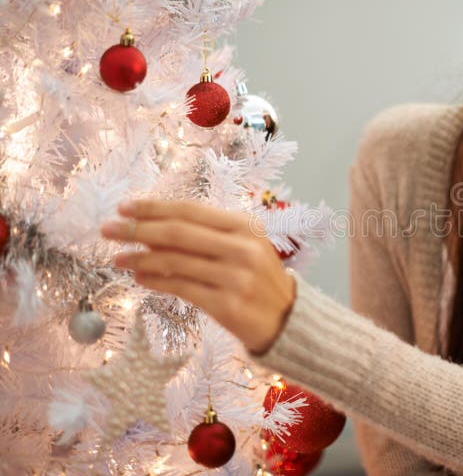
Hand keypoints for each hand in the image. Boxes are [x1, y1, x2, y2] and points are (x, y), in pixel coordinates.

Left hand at [100, 199, 295, 353]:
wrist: (287, 320)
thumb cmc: (259, 279)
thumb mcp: (244, 247)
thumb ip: (207, 235)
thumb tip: (152, 227)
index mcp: (245, 227)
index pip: (191, 210)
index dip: (153, 207)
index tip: (123, 208)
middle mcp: (242, 249)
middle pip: (178, 233)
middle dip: (138, 229)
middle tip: (109, 229)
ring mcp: (236, 278)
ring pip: (175, 262)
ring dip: (140, 258)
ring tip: (119, 258)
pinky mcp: (227, 306)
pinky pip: (181, 288)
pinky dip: (156, 281)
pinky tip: (140, 277)